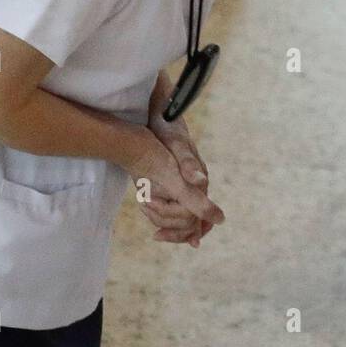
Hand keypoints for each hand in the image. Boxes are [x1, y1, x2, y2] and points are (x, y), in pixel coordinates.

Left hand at [124, 126, 223, 246]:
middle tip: (146, 212)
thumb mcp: (176, 146)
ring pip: (180, 218)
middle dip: (169, 226)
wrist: (160, 113)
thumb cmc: (168, 128)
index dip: (183, 231)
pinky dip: (160, 212)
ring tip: (143, 203)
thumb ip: (190, 165)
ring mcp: (186, 184)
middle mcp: (196, 185)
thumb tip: (202, 184)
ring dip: (162, 219)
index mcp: (200, 180)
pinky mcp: (175, 181)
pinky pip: (172, 207)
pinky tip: (146, 204)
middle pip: (190, 222)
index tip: (158, 234)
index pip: (200, 217)